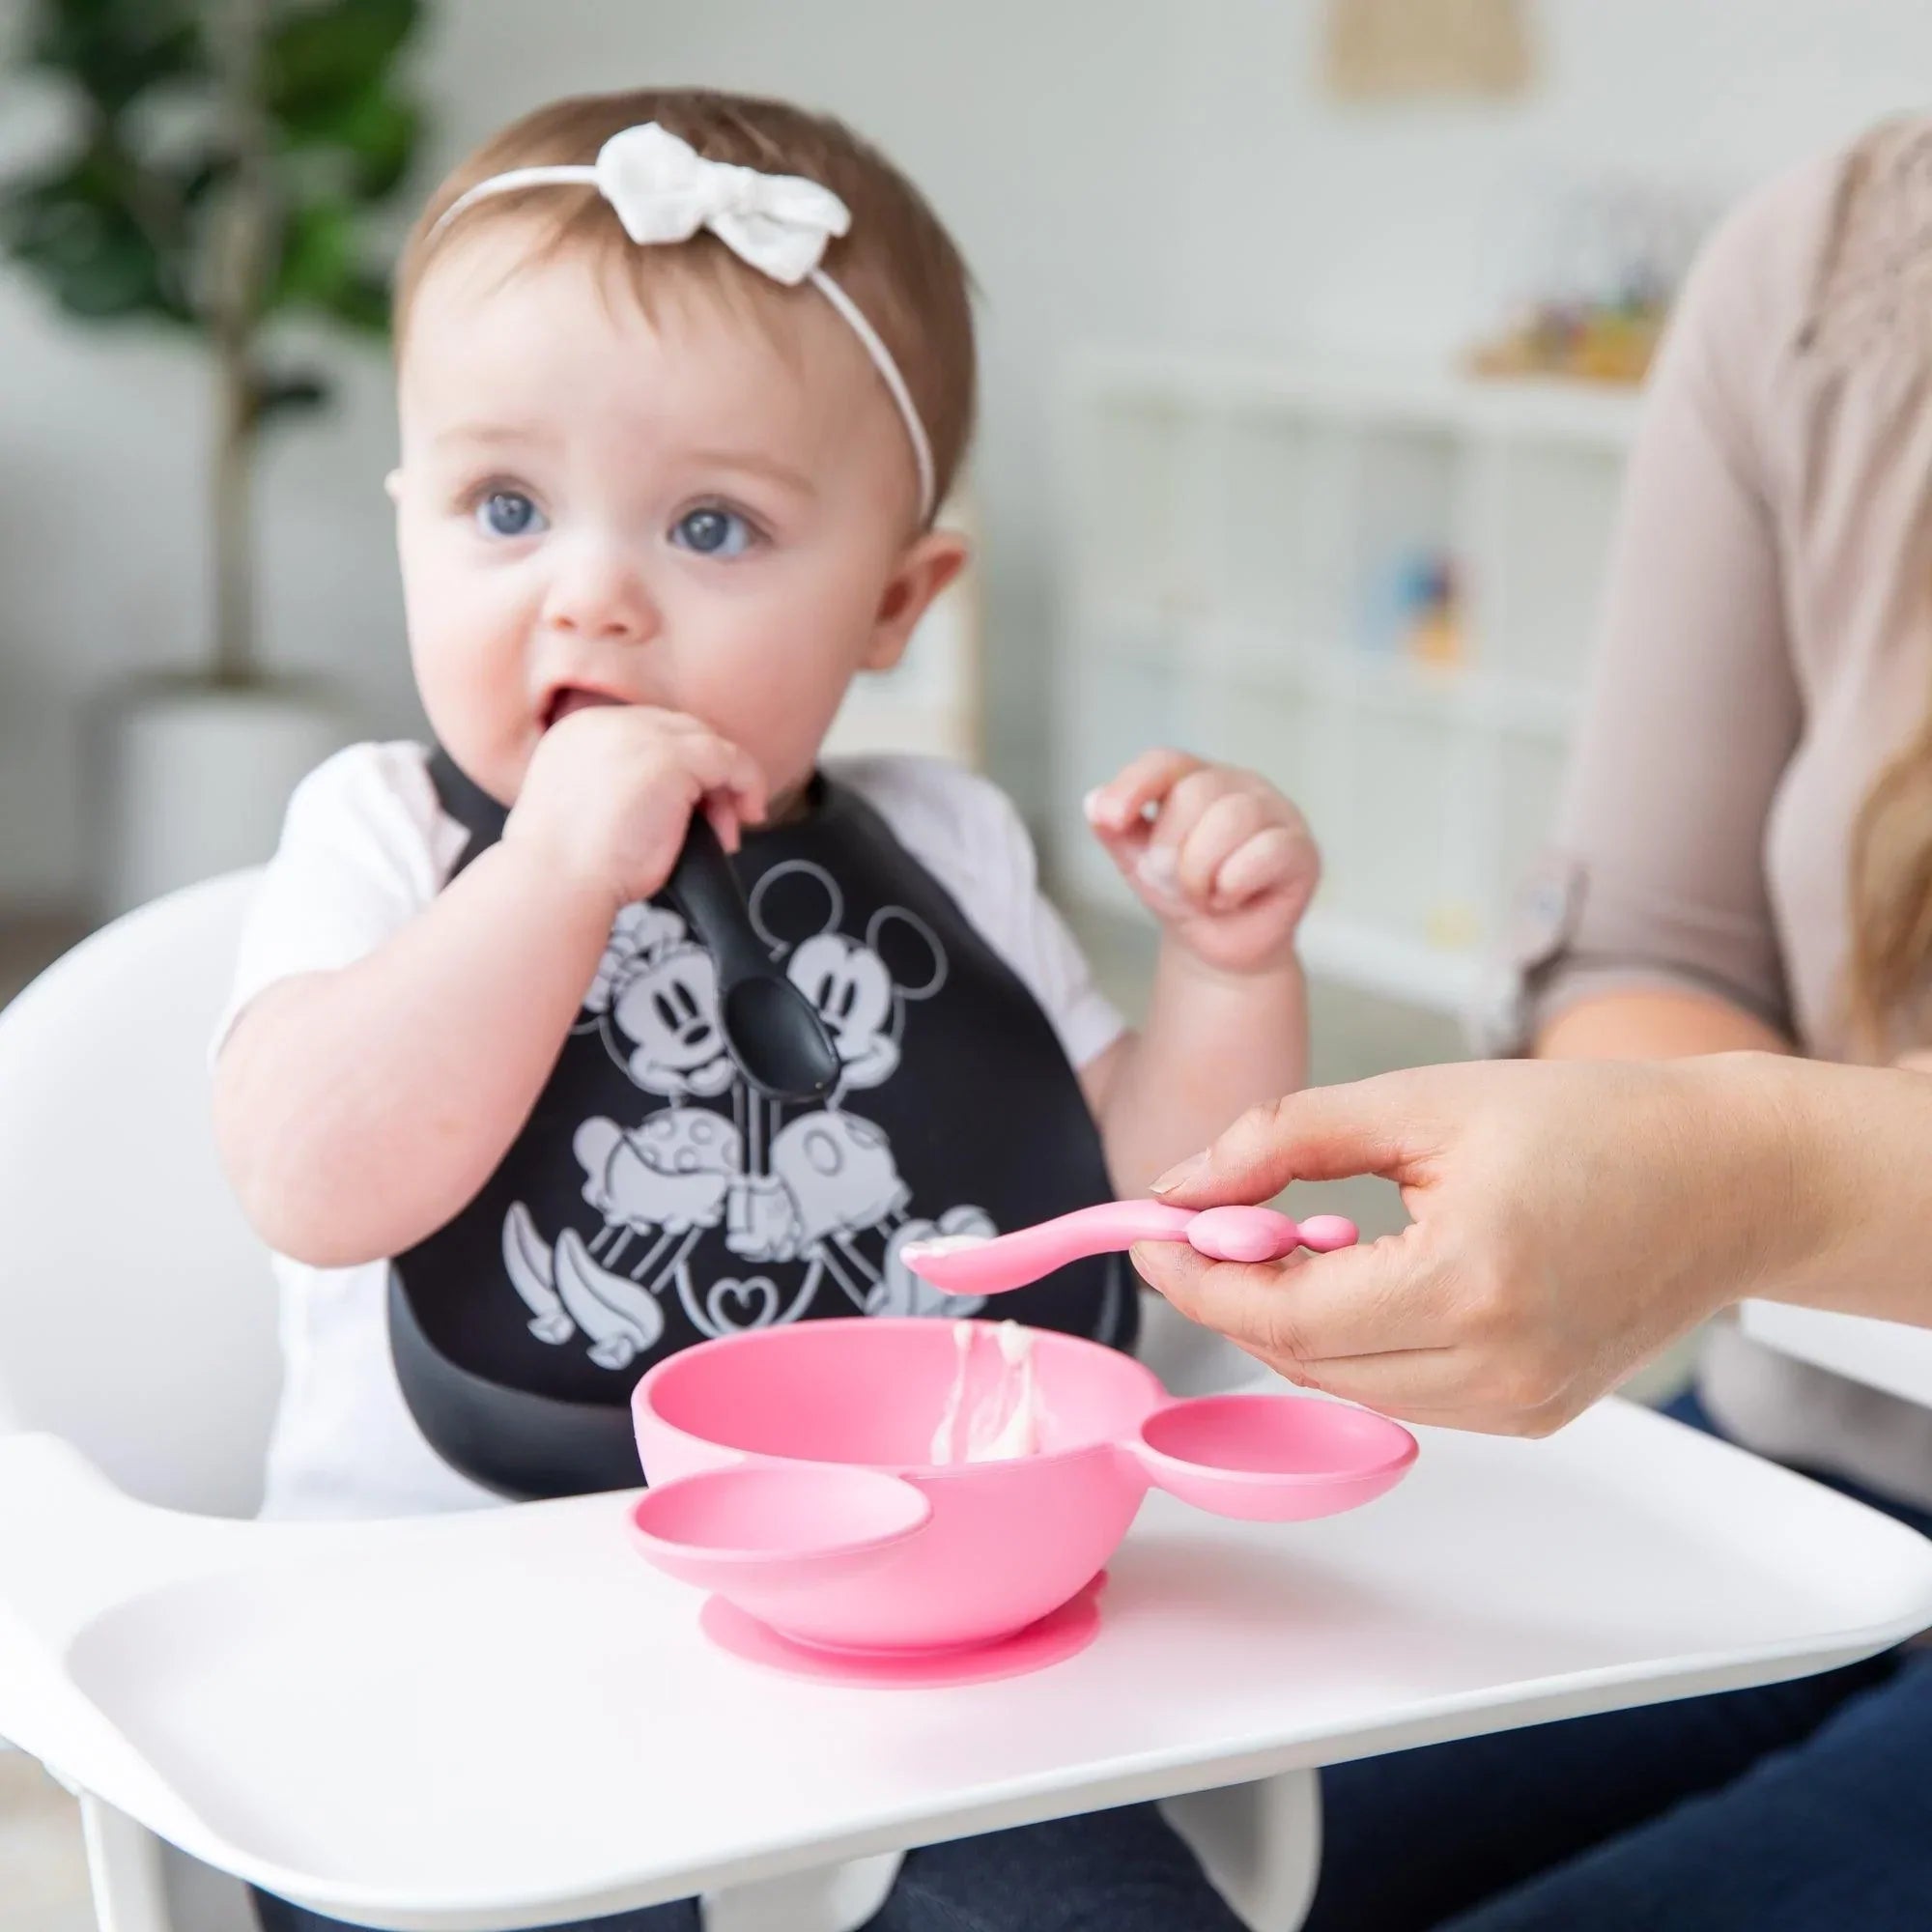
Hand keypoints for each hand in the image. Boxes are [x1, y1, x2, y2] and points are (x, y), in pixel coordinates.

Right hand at [506, 705, 766, 913]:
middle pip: (680, 733)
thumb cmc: (568, 868)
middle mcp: (606, 722)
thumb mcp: (589, 808)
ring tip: (726, 832)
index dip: (680, 769)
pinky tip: (748, 816)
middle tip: (717, 825)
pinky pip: (730, 761)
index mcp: (580, 731)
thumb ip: (622, 787)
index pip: (648, 732)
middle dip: (706, 778)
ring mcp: (639, 735)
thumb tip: (671, 798)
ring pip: (707, 745)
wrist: (556, 882)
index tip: (692, 806)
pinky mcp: (671, 758)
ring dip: (726, 788)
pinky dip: (748, 786)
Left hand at [1085, 750, 1318, 974]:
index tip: (1109, 820)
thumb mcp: (1138, 861)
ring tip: (1203, 894)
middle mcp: (1241, 786)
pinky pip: (1265, 851)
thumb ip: (1116, 831)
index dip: (1134, 785)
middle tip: (1174, 883)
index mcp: (1198, 778)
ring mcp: (1278, 814)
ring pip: (1231, 818)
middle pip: (1195, 792)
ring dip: (1201, 870)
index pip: (1166, 762)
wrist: (1218, 948)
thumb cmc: (1182, 894)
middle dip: (1171, 849)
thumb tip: (1094, 802)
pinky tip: (1231, 898)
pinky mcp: (1302, 851)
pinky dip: (1234, 883)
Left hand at [1131, 1056, 1820, 1435]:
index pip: (1284, 1313)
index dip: (1200, 1277)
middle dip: (1233, 1295)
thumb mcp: (1420, 1101)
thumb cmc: (1590, 1122)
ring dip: (1291, 1320)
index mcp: (1469, 1283)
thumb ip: (1285, 1139)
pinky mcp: (1531, 1417)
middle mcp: (1497, 1368)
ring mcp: (1518, 1406)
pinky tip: (1365, 1274)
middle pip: (1301, 1361)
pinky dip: (1354, 1341)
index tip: (1151, 1233)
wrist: (1728, 1177)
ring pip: (1342, 1386)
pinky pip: (1399, 1392)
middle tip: (1208, 1223)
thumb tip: (1182, 1182)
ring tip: (1303, 1237)